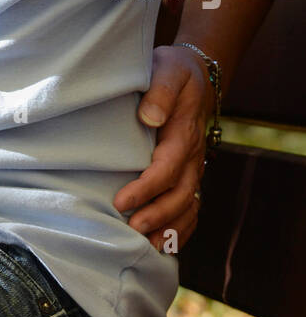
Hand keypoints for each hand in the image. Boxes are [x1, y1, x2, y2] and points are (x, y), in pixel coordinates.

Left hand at [113, 45, 210, 252]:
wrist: (195, 73)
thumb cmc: (173, 70)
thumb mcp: (168, 70)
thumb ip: (160, 92)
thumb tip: (149, 117)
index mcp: (184, 132)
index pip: (167, 168)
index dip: (145, 187)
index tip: (121, 200)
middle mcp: (193, 155)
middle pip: (181, 194)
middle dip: (157, 215)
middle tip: (131, 230)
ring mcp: (194, 166)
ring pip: (189, 205)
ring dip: (170, 227)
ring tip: (148, 246)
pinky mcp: (189, 172)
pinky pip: (192, 205)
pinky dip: (182, 228)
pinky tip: (164, 243)